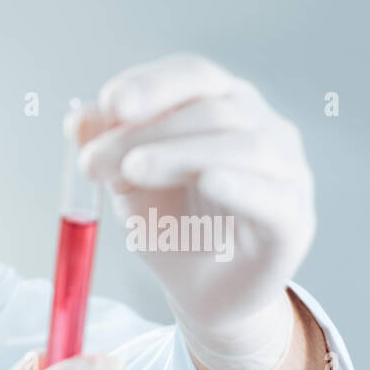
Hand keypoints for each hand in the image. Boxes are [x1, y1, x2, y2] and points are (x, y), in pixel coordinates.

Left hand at [72, 53, 312, 369]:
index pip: (194, 76)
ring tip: (131, 170)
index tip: (109, 104)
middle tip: (92, 162)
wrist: (203, 292)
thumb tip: (76, 118)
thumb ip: (106, 148)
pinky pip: (271, 196)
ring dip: (179, 153)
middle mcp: (263, 129)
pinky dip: (238, 184)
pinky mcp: (293, 220)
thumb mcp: (128, 184)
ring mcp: (285, 172)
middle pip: (210, 110)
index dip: (152, 84)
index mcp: (223, 107)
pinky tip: (206, 181)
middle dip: (144, 132)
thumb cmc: (173, 226)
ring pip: (242, 146)